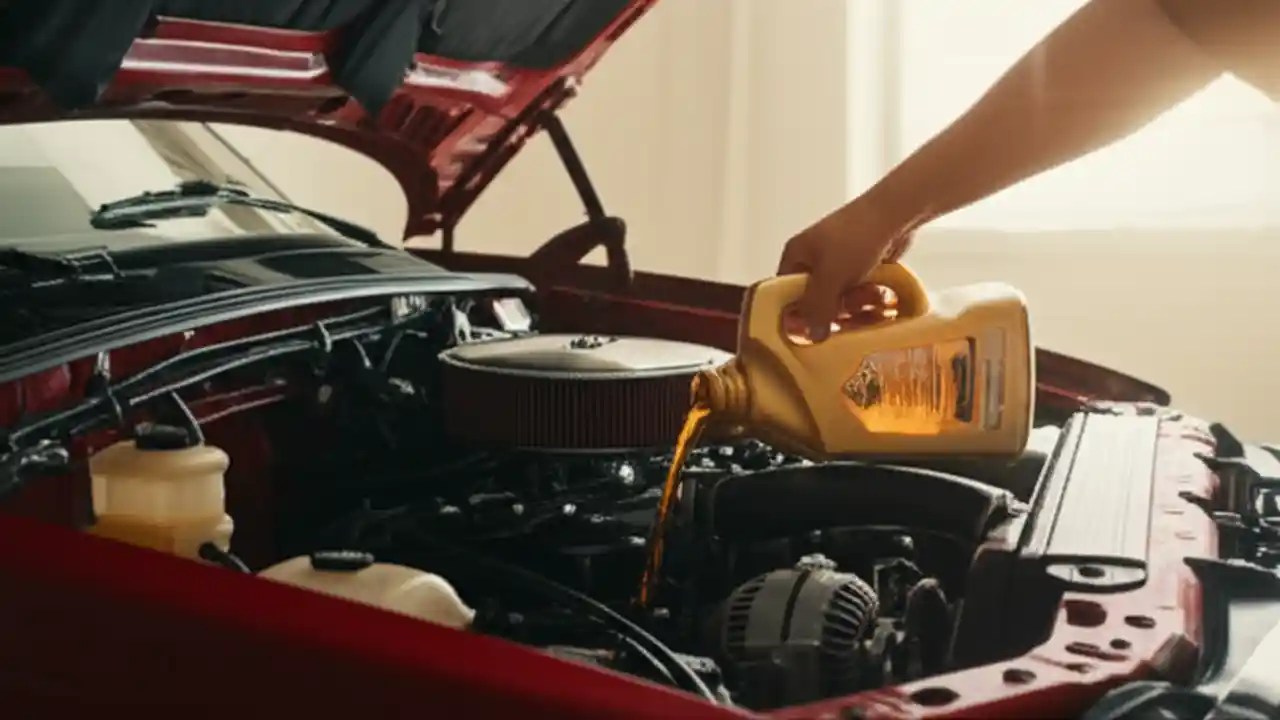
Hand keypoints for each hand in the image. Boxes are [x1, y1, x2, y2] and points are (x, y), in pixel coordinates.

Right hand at [777, 200, 913, 340]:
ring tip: (872, 297)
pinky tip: (880, 296)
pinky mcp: (860, 265)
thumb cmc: (856, 238)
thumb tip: (811, 337)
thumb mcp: (831, 276)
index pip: (786, 294)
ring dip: (857, 304)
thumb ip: (817, 308)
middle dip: (836, 309)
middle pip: (816, 300)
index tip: (815, 330)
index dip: (799, 314)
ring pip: (840, 298)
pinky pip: (858, 291)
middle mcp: (814, 259)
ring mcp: (838, 262)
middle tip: (850, 312)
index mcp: (797, 256)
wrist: (895, 213)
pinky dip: (868, 296)